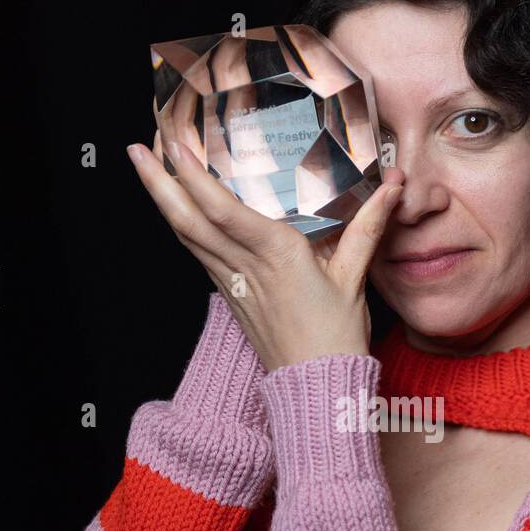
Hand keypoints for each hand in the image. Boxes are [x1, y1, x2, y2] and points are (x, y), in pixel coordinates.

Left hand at [127, 128, 403, 372]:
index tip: (174, 144)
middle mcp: (245, 267)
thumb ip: (369, 225)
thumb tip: (394, 186)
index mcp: (276, 256)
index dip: (194, 177)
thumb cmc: (336, 338)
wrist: (315, 386)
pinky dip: (181, 223)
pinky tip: (175, 205)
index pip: (224, 212)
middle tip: (136, 146)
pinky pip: (197, 252)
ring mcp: (231, 282)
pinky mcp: (229, 294)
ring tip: (144, 163)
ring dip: (161, 198)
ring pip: (185, 235)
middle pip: (188, 220)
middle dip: (158, 181)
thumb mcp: (355, 276)